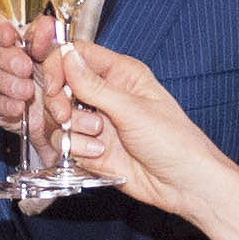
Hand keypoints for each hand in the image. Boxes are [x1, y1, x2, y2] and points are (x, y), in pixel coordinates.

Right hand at [0, 2, 59, 130]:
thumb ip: (49, 39)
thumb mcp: (57, 56)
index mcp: (9, 31)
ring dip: (6, 82)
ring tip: (27, 91)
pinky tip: (18, 107)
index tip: (9, 36)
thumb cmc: (56, 76)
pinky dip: (1, 103)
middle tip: (26, 69)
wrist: (56, 111)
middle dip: (6, 58)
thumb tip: (47, 23)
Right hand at [41, 34, 223, 218]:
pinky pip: (65, 142)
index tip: (55, 85)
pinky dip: (77, 149)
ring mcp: (96, 122)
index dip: (59, 66)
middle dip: (60, 102)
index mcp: (120, 74)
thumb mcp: (133, 109)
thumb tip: (68, 57)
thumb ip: (95, 86)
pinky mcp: (90, 147)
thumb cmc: (175, 141)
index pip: (77, 55)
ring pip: (60, 117)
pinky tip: (99, 154)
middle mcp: (105, 95)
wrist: (183, 184)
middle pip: (61, 86)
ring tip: (98, 137)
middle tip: (66, 114)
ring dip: (73, 129)